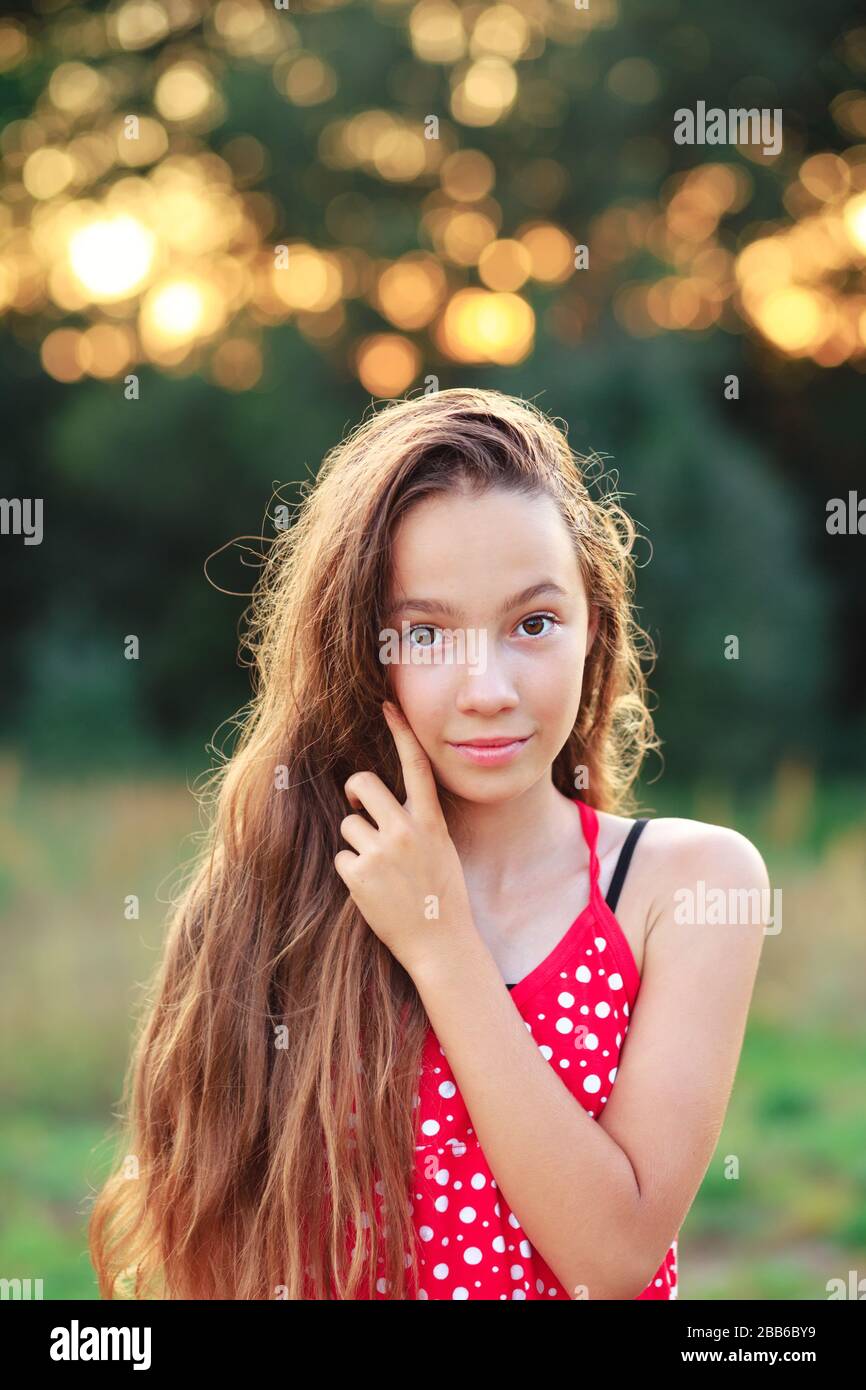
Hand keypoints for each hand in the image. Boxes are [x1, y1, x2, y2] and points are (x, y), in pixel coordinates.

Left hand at [333, 700, 475, 978]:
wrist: (442, 943)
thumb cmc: (442, 896)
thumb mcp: (441, 848)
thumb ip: (417, 822)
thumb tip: (383, 802)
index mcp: (431, 821)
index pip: (416, 765)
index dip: (400, 731)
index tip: (386, 704)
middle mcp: (405, 830)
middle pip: (362, 783)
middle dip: (355, 791)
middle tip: (359, 805)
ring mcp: (381, 852)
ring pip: (349, 825)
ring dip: (356, 843)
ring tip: (380, 870)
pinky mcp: (358, 876)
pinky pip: (342, 857)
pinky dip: (352, 872)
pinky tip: (373, 890)